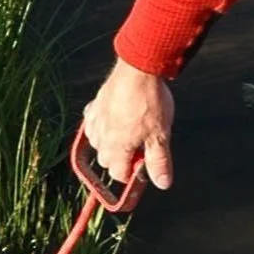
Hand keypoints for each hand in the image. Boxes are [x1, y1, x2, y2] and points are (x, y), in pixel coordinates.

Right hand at [82, 59, 174, 194]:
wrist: (138, 69)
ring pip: (96, 143)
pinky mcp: (96, 104)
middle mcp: (102, 137)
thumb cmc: (150, 102)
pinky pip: (92, 122)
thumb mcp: (161, 135)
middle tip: (140, 147)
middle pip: (106, 161)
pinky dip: (100, 125)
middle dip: (121, 160)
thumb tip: (162, 183)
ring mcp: (96, 120)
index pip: (118, 174)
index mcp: (117, 148)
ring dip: (109, 144)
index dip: (132, 174)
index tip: (144, 165)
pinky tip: (111, 120)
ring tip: (128, 133)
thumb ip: (159, 162)